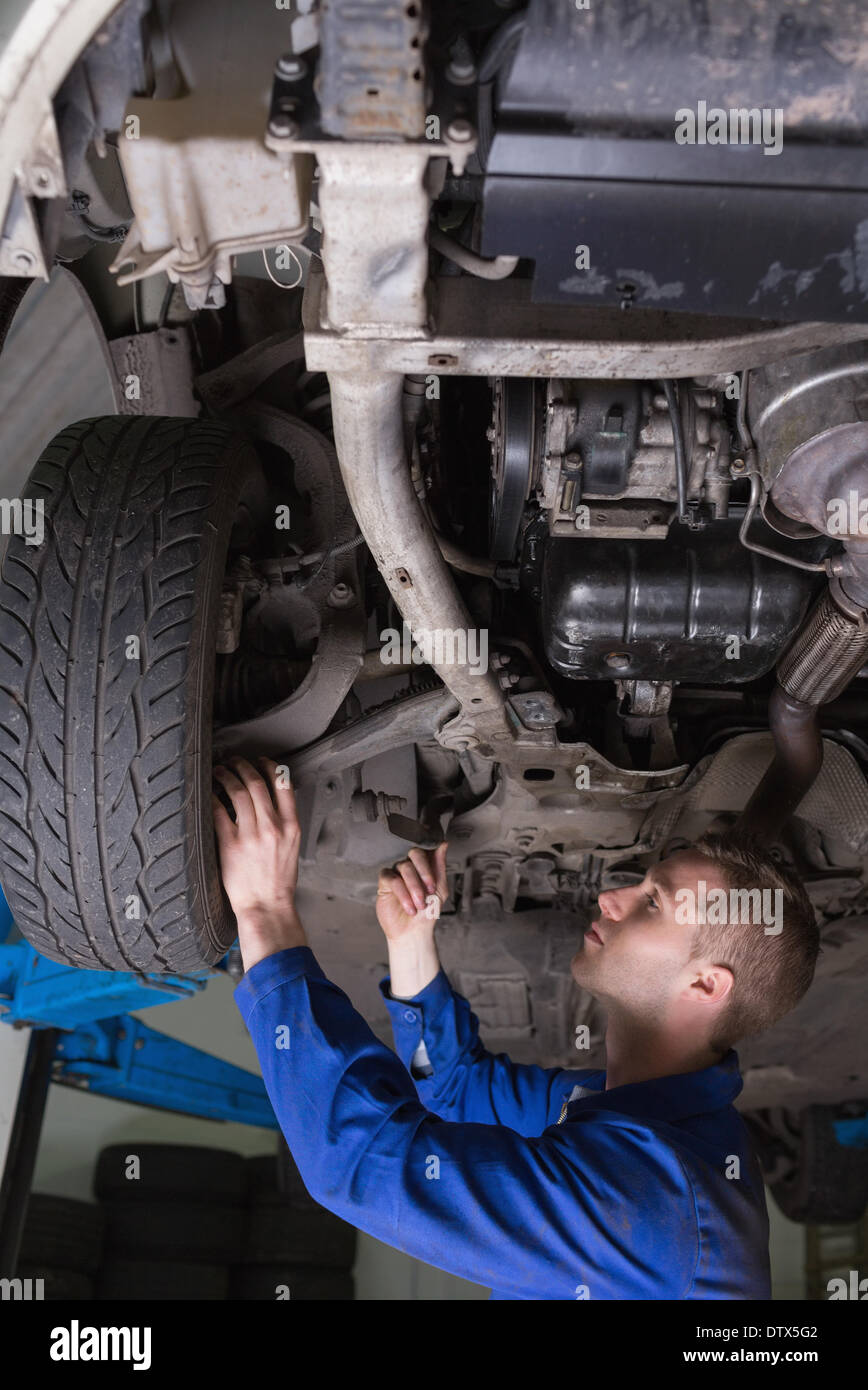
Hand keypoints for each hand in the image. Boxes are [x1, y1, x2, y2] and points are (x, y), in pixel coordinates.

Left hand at [212, 756, 305, 969]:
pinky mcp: (230, 845)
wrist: (267, 906)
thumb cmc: (278, 880)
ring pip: (237, 792)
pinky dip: (212, 797)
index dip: (270, 766)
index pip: (283, 785)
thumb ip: (284, 822)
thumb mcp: (292, 847)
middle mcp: (272, 827)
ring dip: (226, 776)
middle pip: (257, 783)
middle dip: (243, 766)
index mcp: (291, 826)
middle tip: (235, 761)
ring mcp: (251, 835)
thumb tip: (271, 800)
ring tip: (219, 772)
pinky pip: (218, 811)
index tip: (262, 761)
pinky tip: (208, 793)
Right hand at [376, 842, 447, 941]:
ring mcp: (397, 872)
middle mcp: (411, 866)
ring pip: (404, 866)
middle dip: (425, 872)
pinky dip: (402, 893)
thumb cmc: (428, 911)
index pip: (428, 849)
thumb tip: (444, 843)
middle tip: (430, 891)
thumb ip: (440, 866)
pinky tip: (409, 907)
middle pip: (415, 853)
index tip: (435, 879)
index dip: (432, 859)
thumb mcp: (440, 890)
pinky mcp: (385, 883)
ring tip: (419, 906)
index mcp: (425, 865)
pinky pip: (392, 879)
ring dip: (415, 887)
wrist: (414, 931)